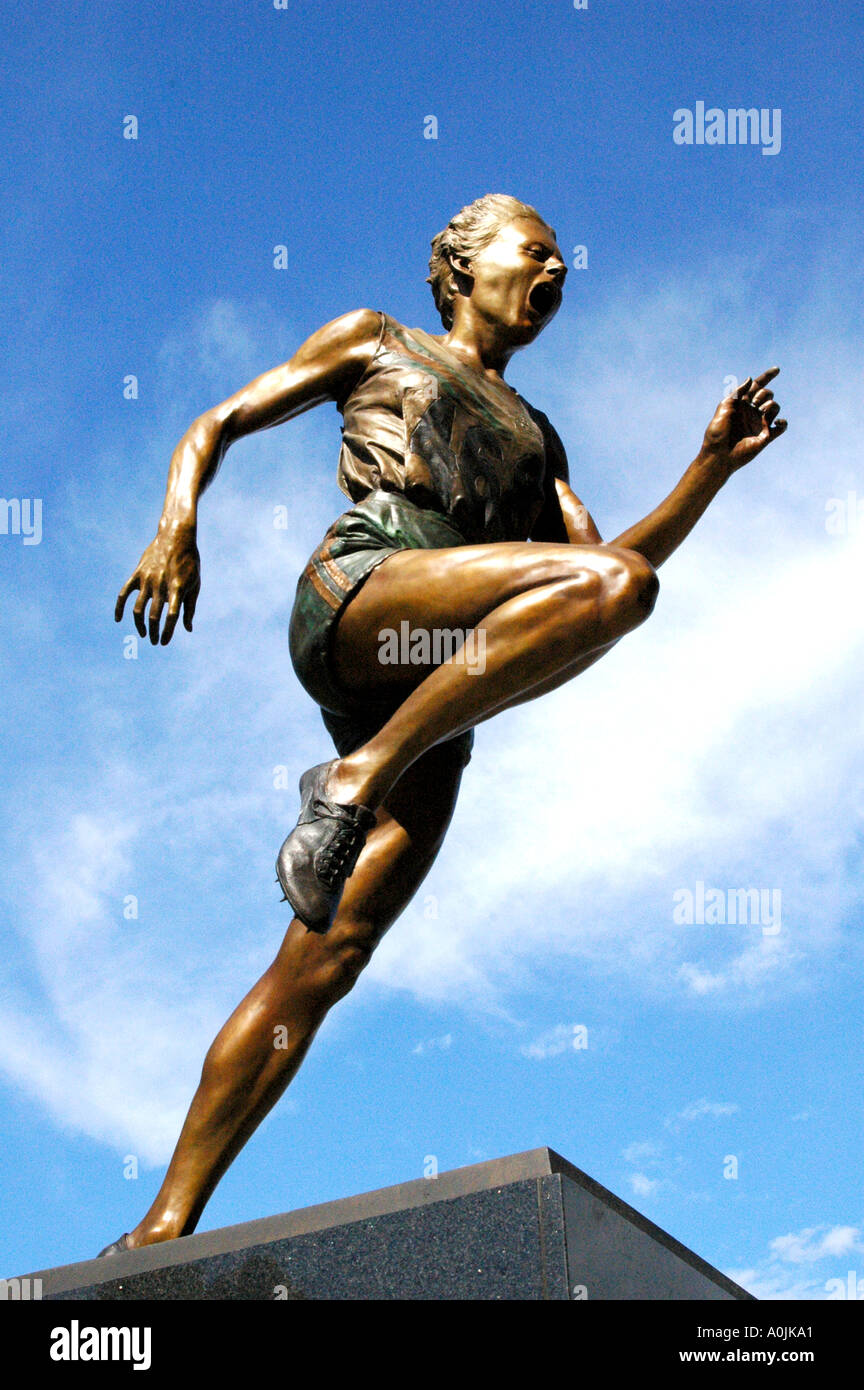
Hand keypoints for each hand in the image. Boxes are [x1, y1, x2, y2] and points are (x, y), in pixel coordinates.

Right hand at [115, 526, 200, 645]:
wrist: (176, 537)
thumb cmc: (189, 563)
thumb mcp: (195, 584)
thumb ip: (190, 608)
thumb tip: (187, 629)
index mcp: (177, 588)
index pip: (171, 616)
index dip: (167, 632)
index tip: (164, 642)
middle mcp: (161, 585)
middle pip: (154, 615)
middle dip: (153, 632)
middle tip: (154, 641)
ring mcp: (147, 579)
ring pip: (138, 608)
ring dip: (139, 624)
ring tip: (143, 633)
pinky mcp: (138, 574)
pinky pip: (124, 593)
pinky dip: (119, 607)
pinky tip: (118, 619)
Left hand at [700, 367, 787, 473]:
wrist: (719, 455)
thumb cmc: (717, 432)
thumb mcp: (724, 407)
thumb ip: (738, 392)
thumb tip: (751, 379)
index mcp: (741, 403)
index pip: (757, 386)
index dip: (767, 377)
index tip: (777, 369)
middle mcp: (751, 412)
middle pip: (768, 394)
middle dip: (764, 394)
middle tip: (753, 403)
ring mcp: (759, 423)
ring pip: (775, 406)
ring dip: (771, 405)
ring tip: (761, 412)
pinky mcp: (766, 436)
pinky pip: (782, 426)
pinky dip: (783, 422)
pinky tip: (776, 422)